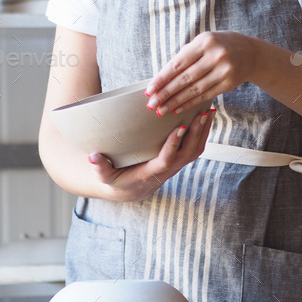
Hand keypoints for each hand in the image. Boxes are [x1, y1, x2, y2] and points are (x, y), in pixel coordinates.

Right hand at [87, 108, 215, 201]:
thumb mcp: (105, 177)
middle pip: (188, 154)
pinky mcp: (179, 158)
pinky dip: (202, 131)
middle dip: (197, 134)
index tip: (180, 128)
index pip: (166, 160)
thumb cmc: (116, 180)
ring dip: (204, 131)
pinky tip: (205, 115)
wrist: (129, 191)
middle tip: (202, 113)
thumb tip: (92, 157)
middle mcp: (168, 170)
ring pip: (196, 150)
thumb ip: (100, 168)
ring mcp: (176, 165)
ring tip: (209, 110)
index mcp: (151, 174)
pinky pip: (195, 146)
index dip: (173, 146)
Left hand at [145, 31, 257, 115]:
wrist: (251, 53)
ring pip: (195, 90)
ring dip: (176, 101)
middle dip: (166, 92)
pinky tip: (178, 109)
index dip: (163, 78)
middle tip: (152, 103)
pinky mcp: (229, 84)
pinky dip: (190, 103)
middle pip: (185, 78)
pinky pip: (205, 96)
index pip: (179, 63)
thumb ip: (186, 56)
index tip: (150, 89)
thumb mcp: (204, 42)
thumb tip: (162, 77)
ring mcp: (224, 70)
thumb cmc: (219, 46)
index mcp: (205, 41)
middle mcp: (216, 55)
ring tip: (161, 109)